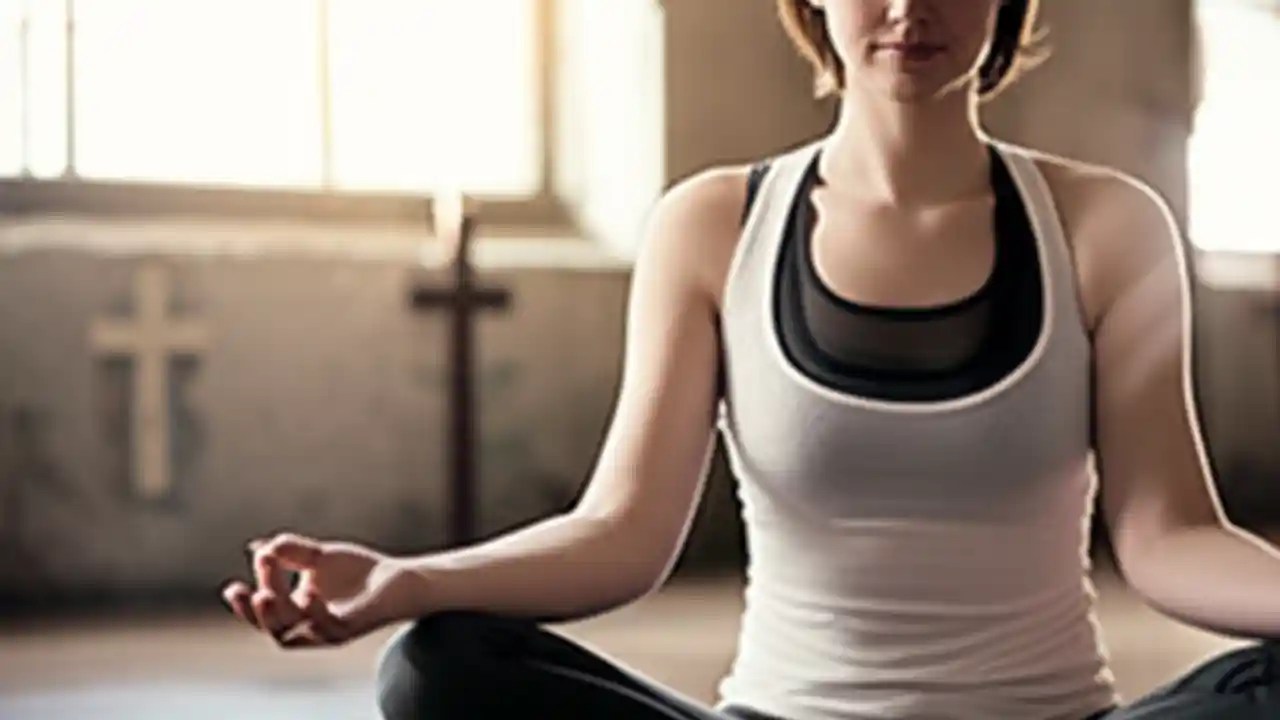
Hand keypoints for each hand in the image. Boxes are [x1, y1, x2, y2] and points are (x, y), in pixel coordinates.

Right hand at [220, 532, 424, 648]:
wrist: (398, 579)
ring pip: (293, 636)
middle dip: (258, 609)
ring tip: (265, 594)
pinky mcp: (351, 629)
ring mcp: (328, 631)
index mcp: (295, 613)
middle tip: (253, 588)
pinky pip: (328, 628)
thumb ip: (292, 552)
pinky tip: (309, 594)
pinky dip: (316, 613)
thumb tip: (262, 548)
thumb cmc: (356, 572)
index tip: (233, 586)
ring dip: (277, 616)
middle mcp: (307, 628)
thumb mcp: (318, 557)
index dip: (244, 607)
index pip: (262, 615)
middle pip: (274, 626)